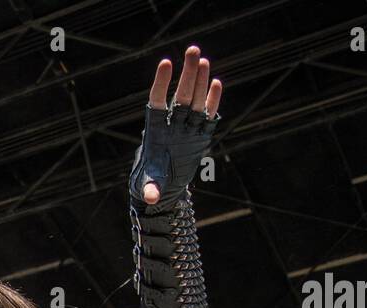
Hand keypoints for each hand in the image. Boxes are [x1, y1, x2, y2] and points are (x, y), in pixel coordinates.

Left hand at [132, 45, 222, 207]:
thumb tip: (150, 198)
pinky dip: (212, 101)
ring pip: (195, 100)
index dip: (162, 83)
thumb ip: (151, 189)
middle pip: (181, 95)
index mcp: (156, 132)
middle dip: (188, 74)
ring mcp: (187, 129)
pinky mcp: (200, 136)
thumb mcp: (149, 186)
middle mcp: (172, 126)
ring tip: (203, 59)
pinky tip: (216, 83)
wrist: (161, 187)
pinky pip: (208, 115)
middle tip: (192, 49)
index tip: (166, 63)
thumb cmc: (150, 183)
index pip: (158, 101)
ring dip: (200, 80)